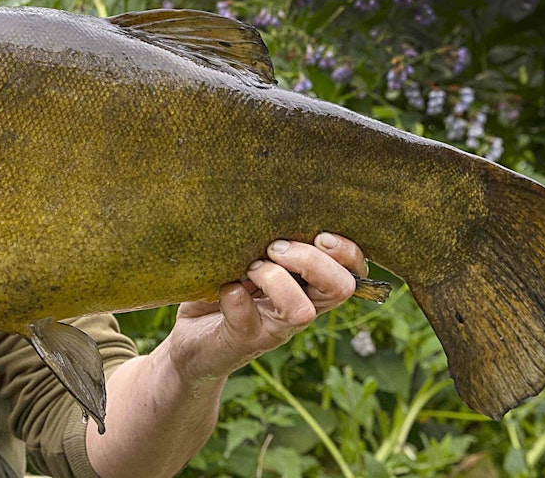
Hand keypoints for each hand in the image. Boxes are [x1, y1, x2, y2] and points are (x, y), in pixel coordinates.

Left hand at [167, 233, 367, 384]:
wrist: (191, 338)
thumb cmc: (225, 284)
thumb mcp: (250, 254)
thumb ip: (269, 236)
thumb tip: (276, 203)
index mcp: (309, 284)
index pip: (353, 270)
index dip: (347, 251)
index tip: (319, 234)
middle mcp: (300, 308)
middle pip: (340, 287)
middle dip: (312, 260)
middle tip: (274, 247)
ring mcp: (274, 329)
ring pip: (302, 311)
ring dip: (275, 279)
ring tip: (249, 268)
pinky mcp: (242, 341)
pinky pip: (247, 319)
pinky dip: (234, 297)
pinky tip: (223, 287)